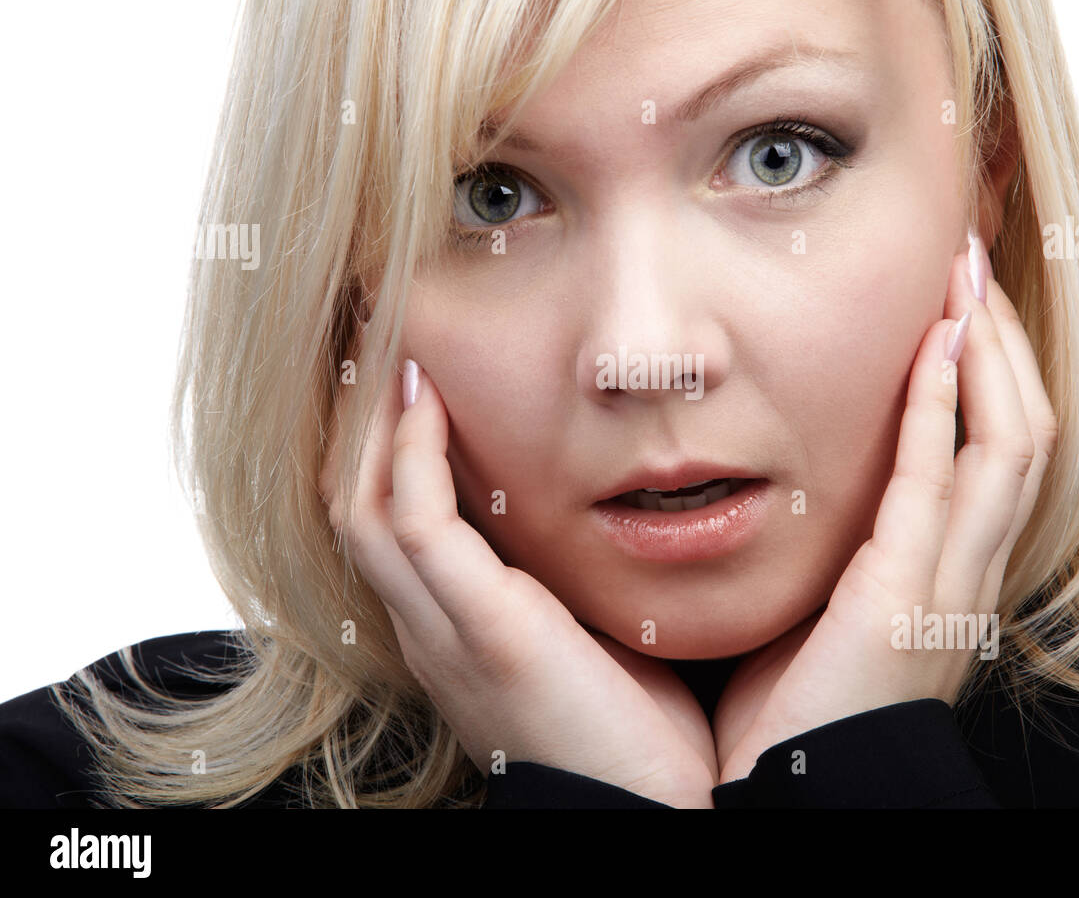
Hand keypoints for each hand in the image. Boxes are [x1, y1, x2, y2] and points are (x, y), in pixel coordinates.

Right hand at [318, 331, 718, 806]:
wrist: (648, 811)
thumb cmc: (635, 726)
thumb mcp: (588, 634)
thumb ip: (569, 576)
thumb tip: (604, 505)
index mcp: (452, 627)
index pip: (389, 523)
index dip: (386, 449)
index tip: (413, 377)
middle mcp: (428, 627)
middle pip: (354, 505)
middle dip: (361, 423)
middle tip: (384, 343)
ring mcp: (443, 631)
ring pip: (364, 506)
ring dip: (373, 423)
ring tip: (395, 350)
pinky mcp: (483, 630)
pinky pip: (416, 524)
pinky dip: (414, 454)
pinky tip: (430, 398)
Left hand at [712, 233, 1057, 782]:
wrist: (787, 794)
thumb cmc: (788, 707)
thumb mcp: (823, 607)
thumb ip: (834, 543)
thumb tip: (789, 475)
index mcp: (945, 573)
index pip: (991, 450)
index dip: (985, 371)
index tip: (955, 301)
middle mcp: (965, 573)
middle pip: (1021, 431)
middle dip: (1000, 342)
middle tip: (968, 263)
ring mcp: (949, 585)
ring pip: (1009, 444)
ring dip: (989, 353)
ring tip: (964, 277)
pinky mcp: (909, 596)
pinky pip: (943, 483)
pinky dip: (944, 406)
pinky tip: (935, 344)